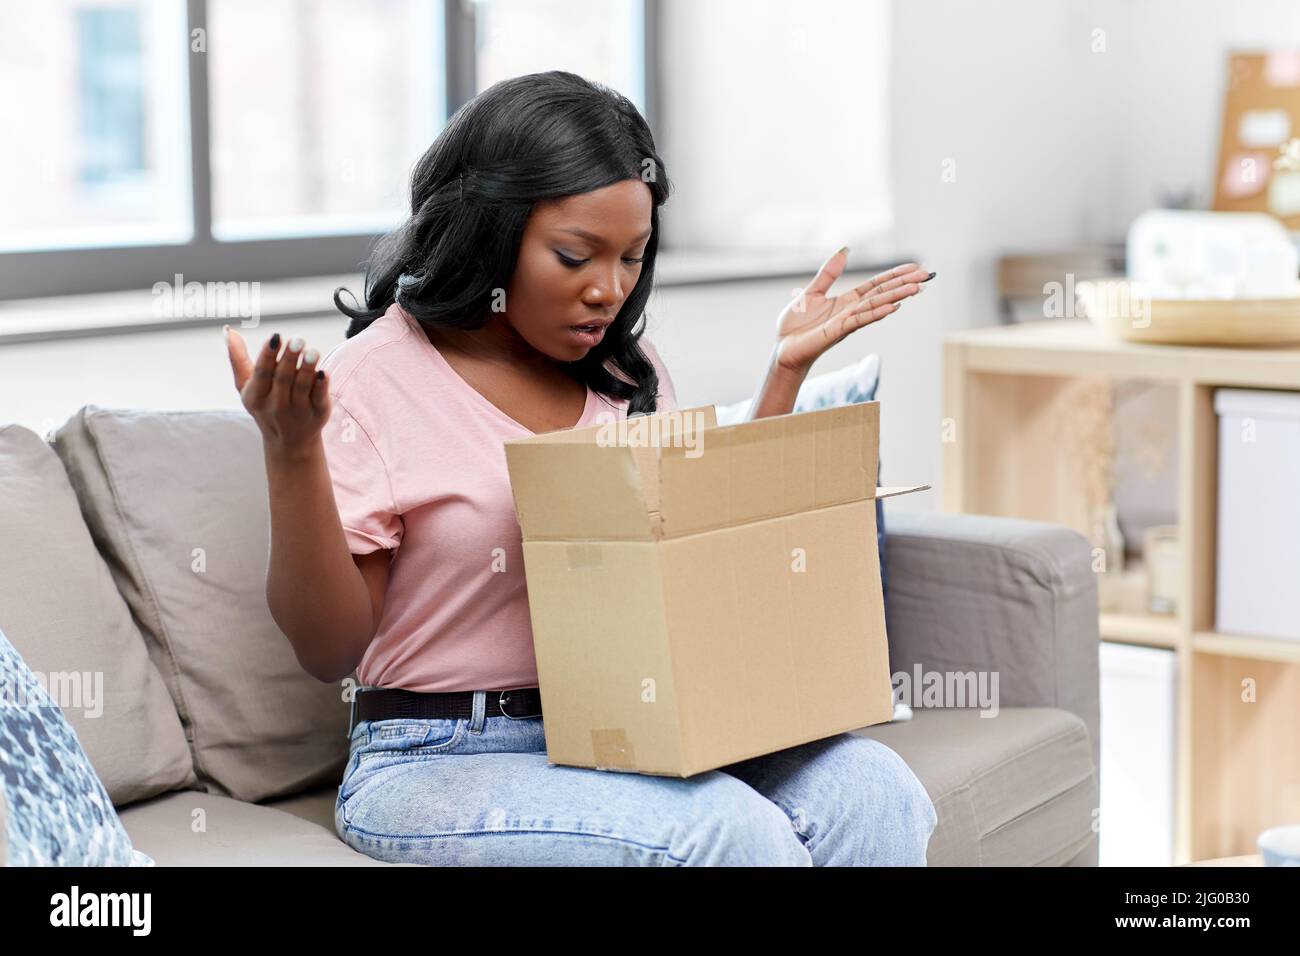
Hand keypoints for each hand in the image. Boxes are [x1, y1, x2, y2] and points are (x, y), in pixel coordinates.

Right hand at [224, 326, 330, 458]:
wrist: (289, 442)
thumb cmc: (265, 405)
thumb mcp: (246, 386)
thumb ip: (238, 359)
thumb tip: (228, 331)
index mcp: (256, 396)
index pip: (262, 373)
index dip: (268, 355)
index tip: (275, 337)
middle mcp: (276, 405)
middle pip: (283, 378)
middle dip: (290, 358)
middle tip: (297, 339)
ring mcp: (298, 411)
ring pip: (302, 387)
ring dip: (307, 368)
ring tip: (312, 351)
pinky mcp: (318, 414)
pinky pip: (319, 398)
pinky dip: (322, 386)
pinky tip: (323, 372)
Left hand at [773, 250, 931, 373]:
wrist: (783, 349)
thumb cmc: (796, 326)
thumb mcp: (812, 292)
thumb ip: (829, 273)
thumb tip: (845, 249)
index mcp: (846, 302)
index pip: (876, 285)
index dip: (895, 275)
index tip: (915, 267)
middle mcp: (851, 312)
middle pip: (882, 294)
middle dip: (904, 285)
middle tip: (928, 275)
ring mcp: (846, 322)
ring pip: (876, 306)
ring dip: (896, 297)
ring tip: (917, 288)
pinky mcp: (836, 332)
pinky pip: (859, 321)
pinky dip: (876, 314)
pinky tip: (893, 308)